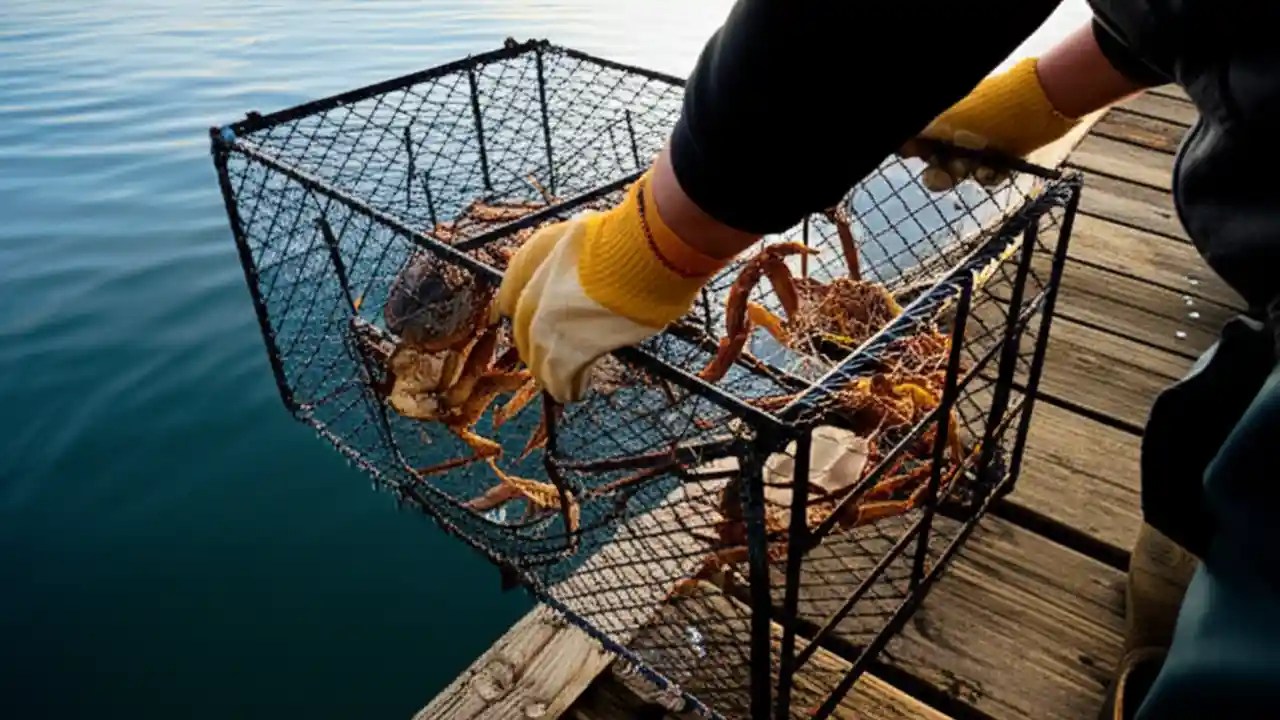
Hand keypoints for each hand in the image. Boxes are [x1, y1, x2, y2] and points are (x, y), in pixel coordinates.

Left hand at [493, 173, 728, 403]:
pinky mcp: (569, 353)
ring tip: (564, 381)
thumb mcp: (585, 228)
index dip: (521, 311)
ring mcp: (547, 326)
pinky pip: (560, 380)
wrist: (640, 256)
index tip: (525, 321)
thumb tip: (582, 254)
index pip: (511, 294)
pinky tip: (575, 391)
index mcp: (534, 259)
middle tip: (552, 354)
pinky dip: (568, 388)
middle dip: (536, 345)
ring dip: (551, 371)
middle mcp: (532, 294)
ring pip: (539, 360)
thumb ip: (573, 250)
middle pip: (524, 332)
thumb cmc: (626, 239)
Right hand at [900, 57, 1079, 190]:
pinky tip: (995, 171)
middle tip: (948, 173)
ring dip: (966, 174)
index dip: (911, 149)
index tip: (914, 153)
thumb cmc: (988, 110)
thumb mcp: (947, 121)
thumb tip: (901, 145)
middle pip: (934, 161)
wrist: (1040, 106)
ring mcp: (979, 144)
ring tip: (979, 169)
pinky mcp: (1000, 156)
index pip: (915, 140)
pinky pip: (985, 176)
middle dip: (940, 172)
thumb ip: (918, 134)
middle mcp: (956, 131)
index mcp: (940, 118)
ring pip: (960, 172)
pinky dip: (989, 176)